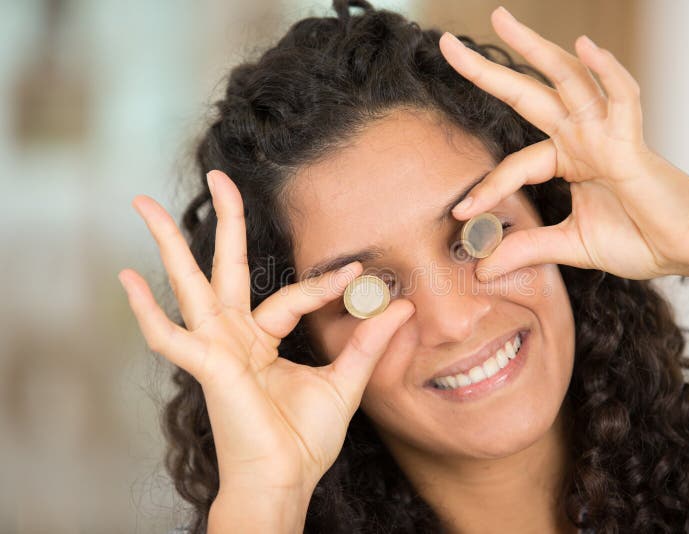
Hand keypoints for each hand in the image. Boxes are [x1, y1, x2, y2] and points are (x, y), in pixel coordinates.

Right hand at [118, 170, 414, 499]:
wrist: (285, 483)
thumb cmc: (302, 441)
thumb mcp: (344, 383)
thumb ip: (367, 343)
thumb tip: (400, 306)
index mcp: (262, 339)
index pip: (291, 294)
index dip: (325, 284)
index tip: (361, 273)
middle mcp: (234, 337)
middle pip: (224, 267)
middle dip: (222, 221)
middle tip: (218, 176)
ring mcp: (216, 350)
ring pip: (188, 285)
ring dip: (166, 244)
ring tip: (144, 204)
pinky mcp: (208, 369)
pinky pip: (170, 338)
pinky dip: (147, 312)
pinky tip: (127, 280)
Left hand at [439, 6, 688, 280]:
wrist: (685, 250)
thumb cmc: (639, 240)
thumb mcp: (569, 245)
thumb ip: (527, 250)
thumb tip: (483, 269)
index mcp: (567, 160)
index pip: (515, 164)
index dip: (488, 187)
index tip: (463, 213)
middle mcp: (582, 138)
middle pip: (528, 95)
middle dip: (489, 70)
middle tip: (449, 45)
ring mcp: (606, 134)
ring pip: (567, 79)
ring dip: (534, 49)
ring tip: (500, 21)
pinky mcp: (633, 141)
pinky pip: (622, 97)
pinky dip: (606, 71)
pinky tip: (584, 46)